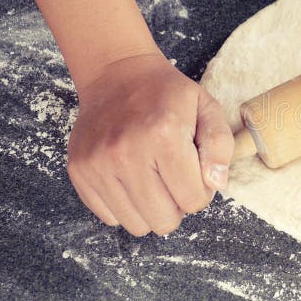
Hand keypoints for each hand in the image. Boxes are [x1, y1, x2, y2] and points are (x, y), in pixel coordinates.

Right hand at [67, 53, 233, 235]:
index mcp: (164, 136)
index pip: (193, 200)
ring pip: (136, 226)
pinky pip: (109, 217)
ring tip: (153, 179)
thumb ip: (220, 146)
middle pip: (164, 220)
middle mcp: (127, 153)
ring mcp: (98, 164)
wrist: (117, 75)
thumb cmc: (167, 94)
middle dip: (177, 206)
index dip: (201, 191)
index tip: (195, 172)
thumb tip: (215, 184)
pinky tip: (131, 179)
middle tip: (175, 179)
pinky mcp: (80, 171)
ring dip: (151, 209)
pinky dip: (125, 206)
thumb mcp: (206, 108)